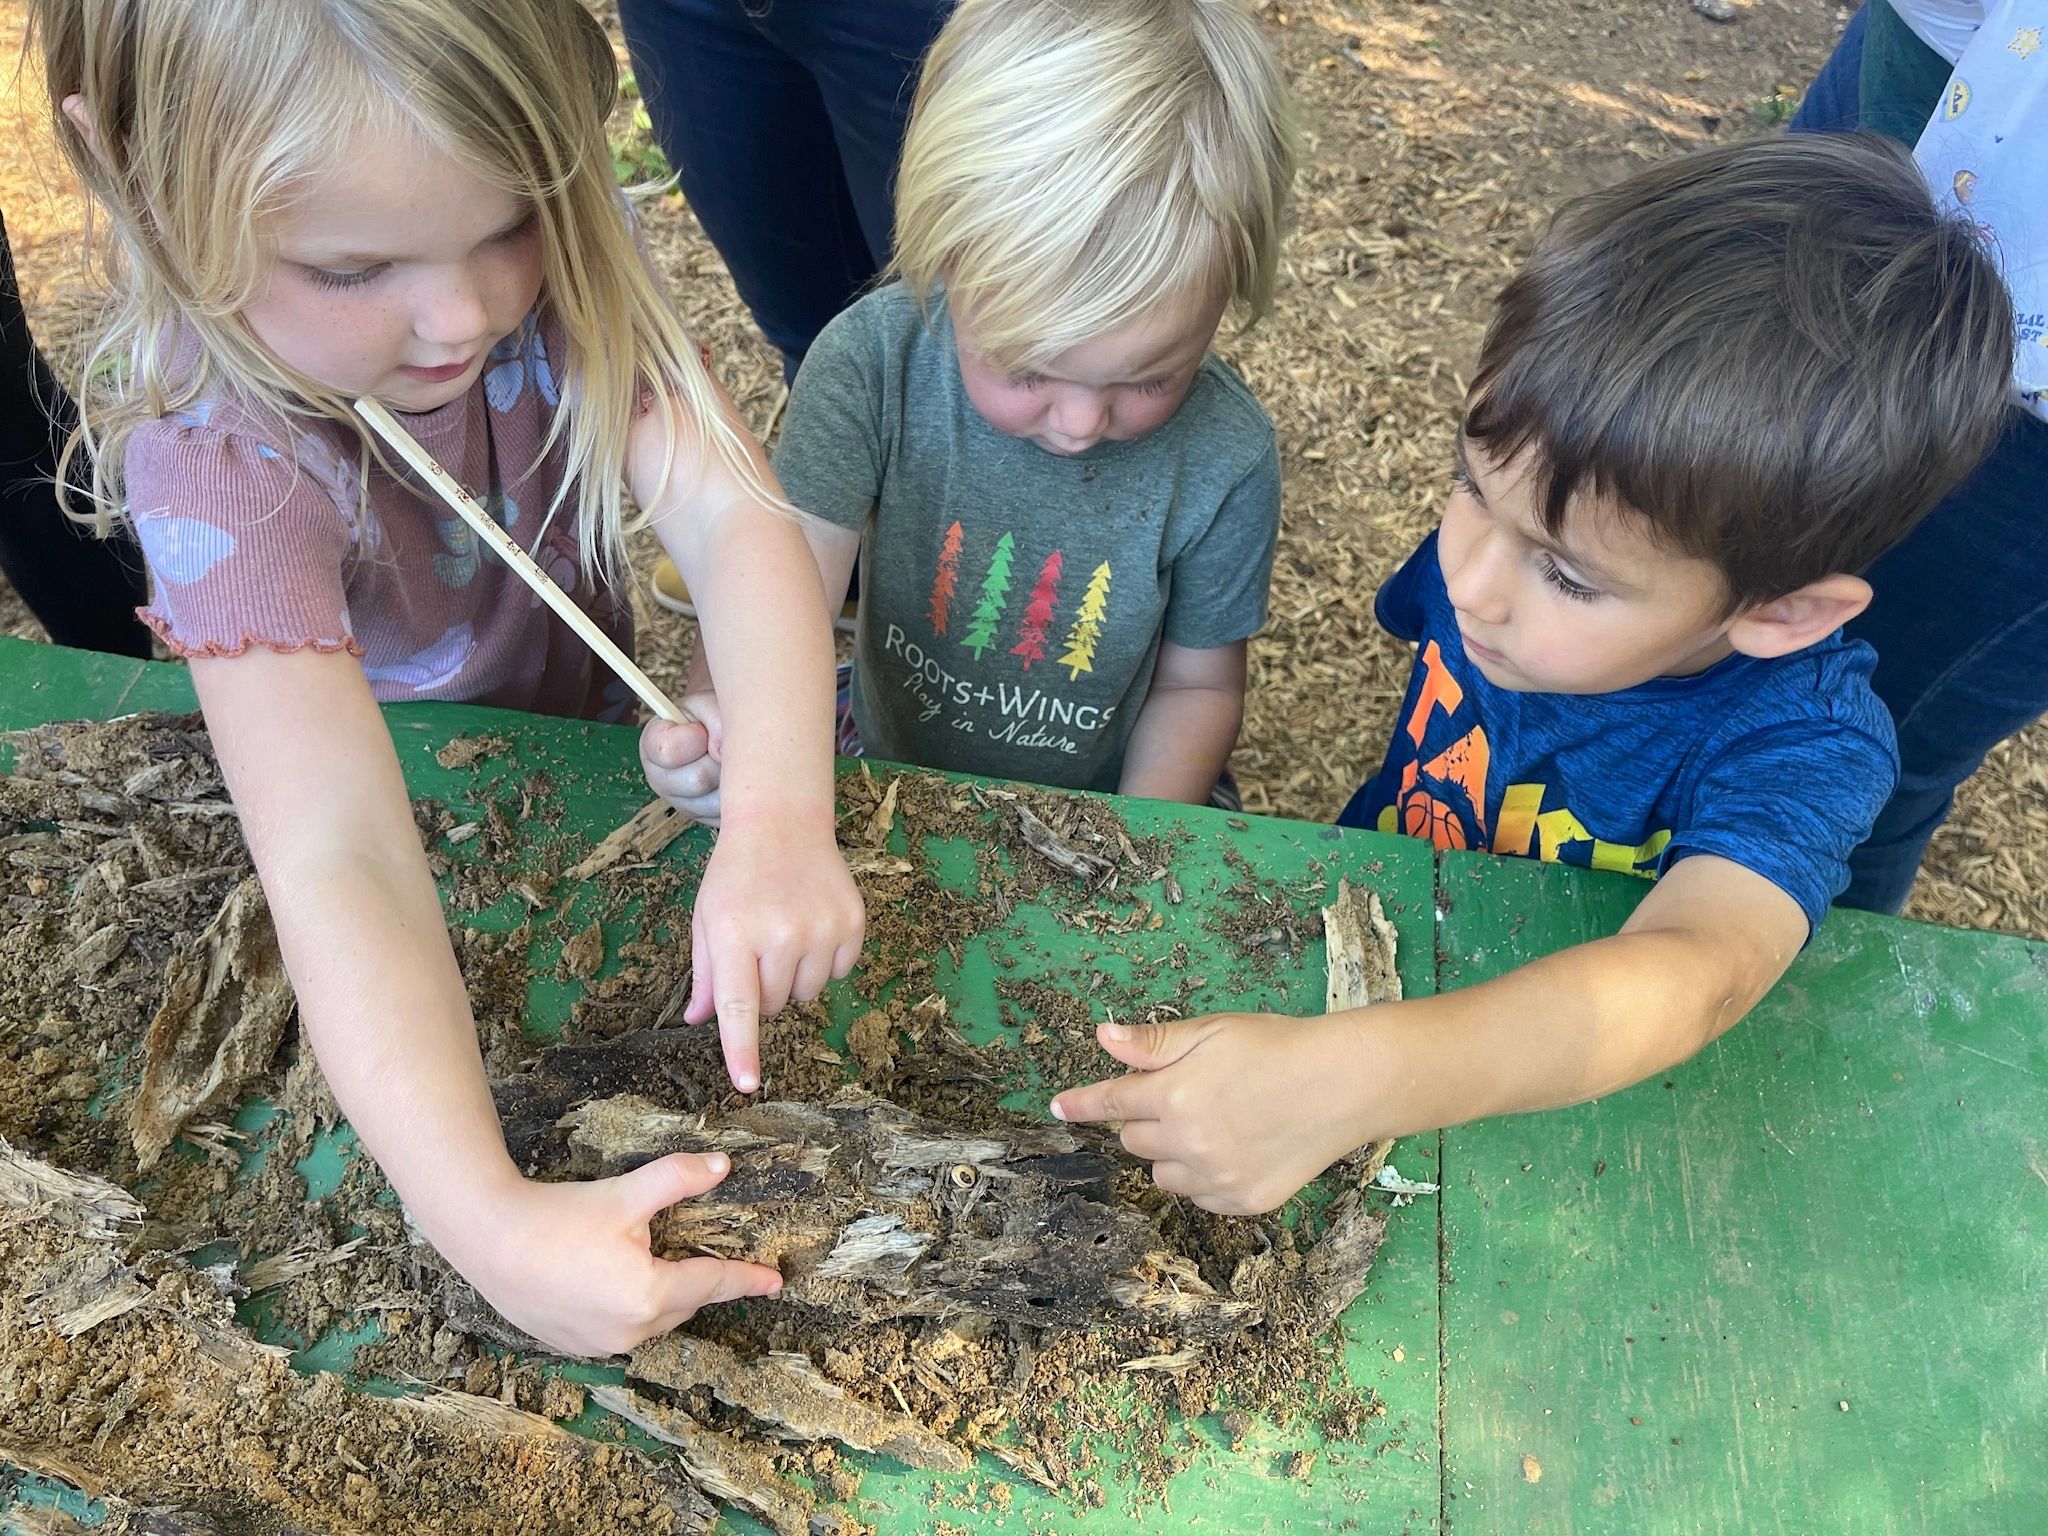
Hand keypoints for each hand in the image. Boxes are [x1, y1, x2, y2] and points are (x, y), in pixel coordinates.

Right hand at [449, 1153, 782, 1357]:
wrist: (489, 1240)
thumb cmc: (559, 1217)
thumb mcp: (626, 1194)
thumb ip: (679, 1178)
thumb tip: (723, 1165)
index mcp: (650, 1296)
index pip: (713, 1285)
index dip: (746, 1279)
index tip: (775, 1282)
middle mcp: (630, 1331)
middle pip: (683, 1303)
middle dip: (697, 1280)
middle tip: (706, 1255)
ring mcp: (599, 1344)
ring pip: (652, 1320)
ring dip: (662, 1296)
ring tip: (656, 1265)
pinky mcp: (573, 1345)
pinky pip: (620, 1329)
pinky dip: (629, 1308)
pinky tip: (615, 1283)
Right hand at [640, 691, 724, 824]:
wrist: (722, 731)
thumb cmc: (712, 716)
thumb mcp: (709, 704)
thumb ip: (714, 719)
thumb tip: (720, 753)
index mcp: (653, 745)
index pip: (668, 750)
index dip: (695, 737)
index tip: (702, 729)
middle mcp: (660, 779)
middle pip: (697, 780)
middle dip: (719, 760)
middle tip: (722, 746)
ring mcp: (682, 804)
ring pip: (717, 801)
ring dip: (733, 779)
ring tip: (729, 761)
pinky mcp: (705, 819)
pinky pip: (728, 813)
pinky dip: (741, 796)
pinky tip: (737, 779)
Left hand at [687, 813, 863, 1092]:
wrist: (783, 824)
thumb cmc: (735, 876)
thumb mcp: (707, 919)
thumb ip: (705, 975)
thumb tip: (698, 1021)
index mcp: (735, 933)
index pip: (739, 1005)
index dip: (743, 1049)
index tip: (747, 1084)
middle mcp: (781, 933)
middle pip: (773, 1006)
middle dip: (761, 992)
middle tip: (756, 952)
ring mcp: (822, 928)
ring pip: (806, 995)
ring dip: (793, 979)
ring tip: (785, 935)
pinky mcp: (853, 924)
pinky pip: (837, 974)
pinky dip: (823, 963)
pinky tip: (811, 928)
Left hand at [1049, 1013, 1375, 1214]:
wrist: (1343, 1084)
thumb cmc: (1277, 1046)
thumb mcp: (1212, 1031)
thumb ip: (1153, 1042)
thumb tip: (1102, 1038)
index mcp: (1172, 1096)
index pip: (1109, 1104)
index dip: (1080, 1104)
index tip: (1057, 1108)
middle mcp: (1186, 1144)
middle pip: (1133, 1141)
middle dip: (1145, 1119)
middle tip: (1183, 1096)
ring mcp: (1215, 1178)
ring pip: (1163, 1175)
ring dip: (1170, 1154)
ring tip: (1212, 1124)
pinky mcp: (1242, 1202)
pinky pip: (1199, 1197)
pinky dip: (1203, 1177)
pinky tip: (1234, 1149)